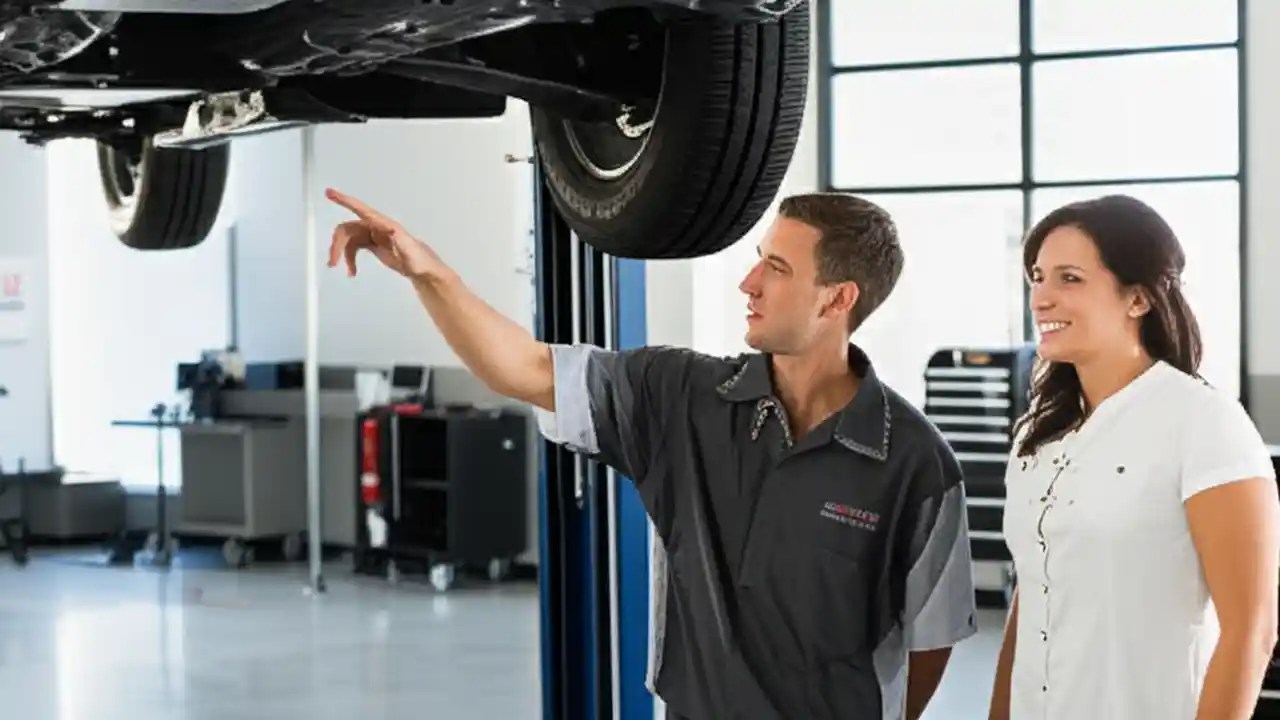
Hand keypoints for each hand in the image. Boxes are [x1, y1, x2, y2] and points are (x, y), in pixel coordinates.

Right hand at [325, 188, 448, 279]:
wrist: (423, 270)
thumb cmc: (419, 260)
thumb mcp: (410, 251)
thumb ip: (400, 240)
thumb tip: (390, 229)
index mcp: (384, 224)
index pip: (361, 210)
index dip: (344, 200)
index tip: (330, 193)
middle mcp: (376, 227)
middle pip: (348, 229)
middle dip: (338, 245)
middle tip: (332, 262)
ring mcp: (374, 235)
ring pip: (349, 240)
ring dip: (342, 254)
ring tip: (346, 271)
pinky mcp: (373, 245)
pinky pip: (354, 248)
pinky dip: (350, 259)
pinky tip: (352, 272)